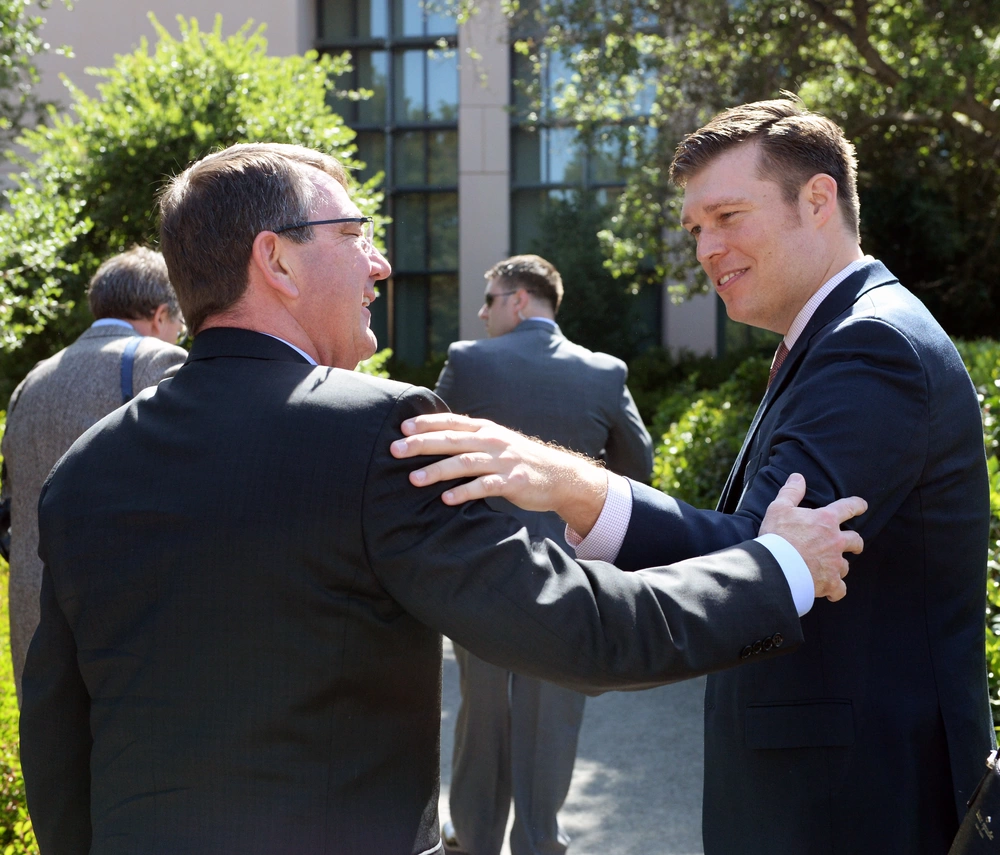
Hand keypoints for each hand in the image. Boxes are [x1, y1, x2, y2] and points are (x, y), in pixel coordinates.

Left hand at [390, 413, 607, 534]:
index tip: (402, 427)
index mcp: (486, 429)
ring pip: (465, 463)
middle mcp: (493, 441)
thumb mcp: (496, 442)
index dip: (426, 423)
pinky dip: (464, 492)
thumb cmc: (520, 460)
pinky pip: (484, 487)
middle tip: (395, 449)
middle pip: (452, 440)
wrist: (560, 476)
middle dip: (421, 444)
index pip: (451, 421)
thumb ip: (470, 440)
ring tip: (414, 479)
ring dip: (437, 470)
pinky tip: (446, 499)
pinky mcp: (512, 482)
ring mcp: (503, 461)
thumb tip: (433, 440)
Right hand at [760, 473, 865, 601]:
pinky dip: (836, 591)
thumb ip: (791, 492)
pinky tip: (831, 592)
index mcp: (825, 520)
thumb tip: (798, 477)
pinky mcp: (831, 583)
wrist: (776, 566)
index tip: (863, 505)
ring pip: (846, 565)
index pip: (847, 508)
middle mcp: (836, 541)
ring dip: (840, 566)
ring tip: (831, 569)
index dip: (857, 505)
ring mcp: (835, 563)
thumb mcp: (779, 508)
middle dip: (855, 542)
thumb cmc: (776, 536)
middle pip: (855, 540)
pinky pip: (840, 590)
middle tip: (853, 545)